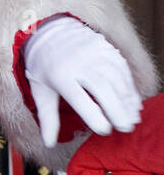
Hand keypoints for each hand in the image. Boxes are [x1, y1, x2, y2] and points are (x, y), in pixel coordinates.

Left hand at [22, 15, 141, 147]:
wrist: (49, 31)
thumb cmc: (44, 68)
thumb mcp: (40, 92)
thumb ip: (47, 118)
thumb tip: (49, 144)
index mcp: (59, 75)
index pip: (78, 97)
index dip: (92, 114)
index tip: (104, 130)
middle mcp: (78, 62)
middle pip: (101, 86)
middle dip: (116, 108)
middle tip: (125, 128)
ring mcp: (94, 53)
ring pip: (116, 77)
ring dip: (127, 99)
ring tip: (132, 119)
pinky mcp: (106, 48)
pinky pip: (122, 68)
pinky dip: (130, 86)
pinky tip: (134, 102)